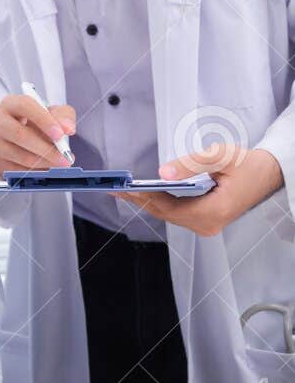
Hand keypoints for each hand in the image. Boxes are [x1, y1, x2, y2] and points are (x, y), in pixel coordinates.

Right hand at [0, 95, 75, 172]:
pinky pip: (19, 171)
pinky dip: (37, 172)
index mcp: (10, 104)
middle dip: (45, 148)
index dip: (43, 120)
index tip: (60, 134)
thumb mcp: (52, 113)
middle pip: (19, 134)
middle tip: (64, 156)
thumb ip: (63, 117)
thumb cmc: (36, 122)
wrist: (20, 137)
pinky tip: (49, 169)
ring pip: (20, 155)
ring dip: (44, 162)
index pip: (24, 107)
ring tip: (61, 164)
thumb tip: (67, 128)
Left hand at [117, 144, 283, 237]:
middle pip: (166, 214)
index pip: (170, 207)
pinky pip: (177, 214)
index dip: (145, 196)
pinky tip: (146, 194)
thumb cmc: (246, 164)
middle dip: (141, 199)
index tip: (125, 187)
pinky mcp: (206, 221)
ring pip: (170, 215)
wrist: (268, 174)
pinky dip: (161, 203)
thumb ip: (190, 164)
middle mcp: (209, 224)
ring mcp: (207, 225)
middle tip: (116, 187)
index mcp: (213, 211)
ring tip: (125, 190)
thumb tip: (163, 173)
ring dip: (148, 202)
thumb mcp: (219, 156)